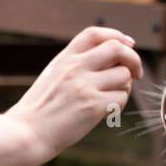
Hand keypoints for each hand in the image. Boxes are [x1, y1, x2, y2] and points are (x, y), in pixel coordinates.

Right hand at [7, 26, 141, 165]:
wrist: (27, 132)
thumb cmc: (39, 110)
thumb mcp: (53, 76)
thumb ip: (75, 65)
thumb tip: (107, 61)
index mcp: (65, 57)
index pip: (95, 33)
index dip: (117, 36)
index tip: (129, 45)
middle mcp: (76, 68)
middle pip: (117, 50)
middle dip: (133, 60)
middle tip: (137, 73)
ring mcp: (85, 87)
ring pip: (123, 76)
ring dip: (125, 87)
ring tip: (112, 97)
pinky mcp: (92, 107)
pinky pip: (120, 99)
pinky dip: (119, 104)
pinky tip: (107, 111)